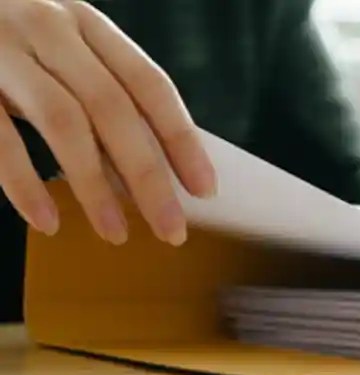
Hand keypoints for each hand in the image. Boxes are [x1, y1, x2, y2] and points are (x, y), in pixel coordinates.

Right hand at [0, 0, 214, 244]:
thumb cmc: (9, 45)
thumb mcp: (60, 57)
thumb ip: (99, 102)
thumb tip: (144, 176)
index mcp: (86, 23)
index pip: (150, 84)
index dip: (182, 140)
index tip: (205, 189)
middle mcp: (48, 27)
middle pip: (114, 109)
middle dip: (149, 177)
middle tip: (171, 229)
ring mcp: (1, 49)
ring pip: (64, 122)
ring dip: (95, 187)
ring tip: (115, 232)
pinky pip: (0, 140)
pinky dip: (26, 185)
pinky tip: (48, 221)